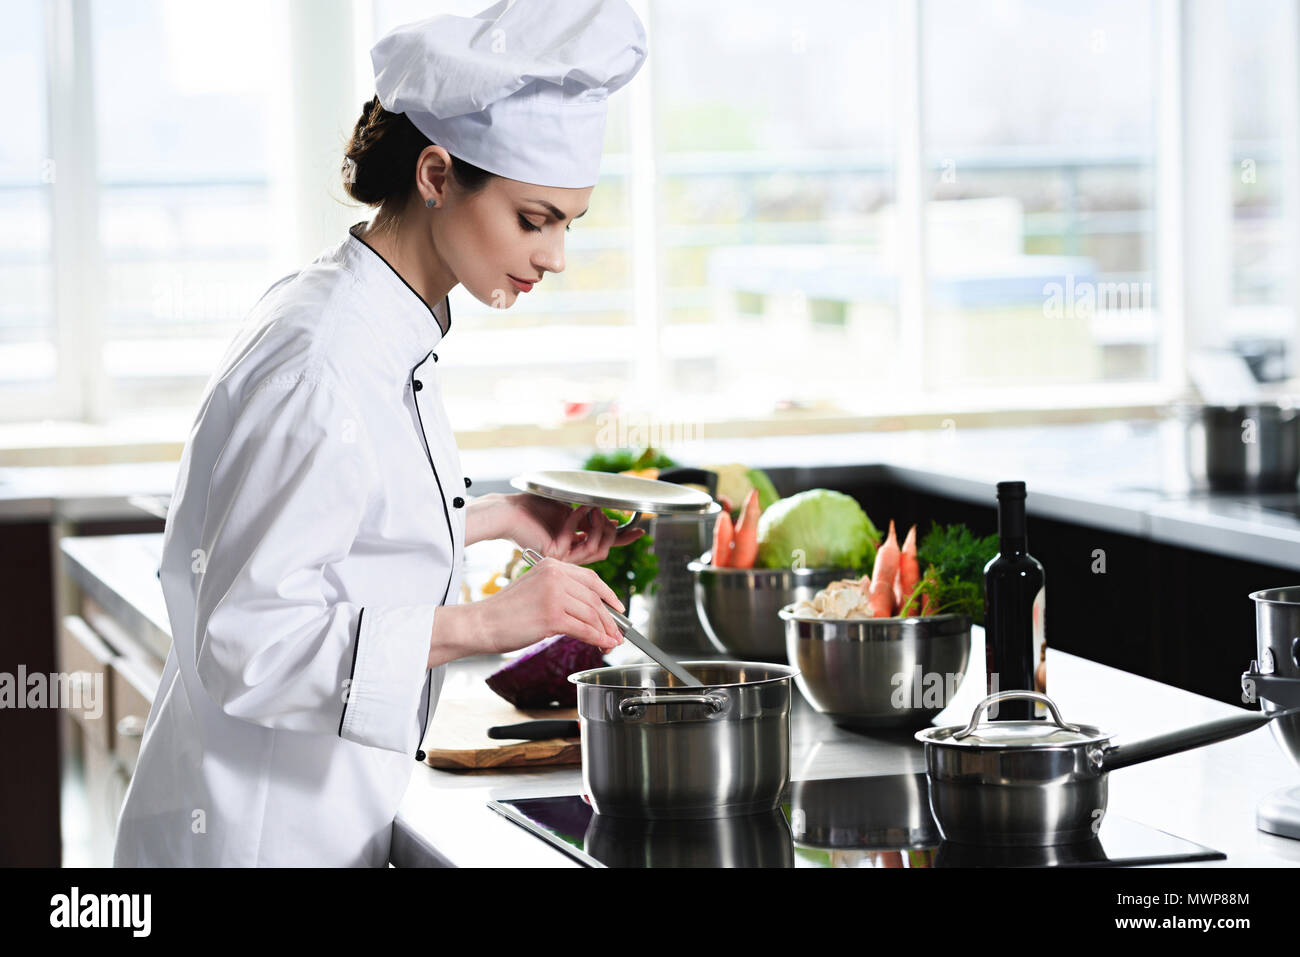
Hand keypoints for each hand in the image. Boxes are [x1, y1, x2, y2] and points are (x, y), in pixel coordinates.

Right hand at [430, 556, 625, 664]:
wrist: (482, 623)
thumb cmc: (506, 611)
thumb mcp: (536, 589)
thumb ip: (562, 592)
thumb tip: (592, 612)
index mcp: (552, 564)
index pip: (591, 578)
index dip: (608, 594)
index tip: (618, 607)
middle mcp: (555, 575)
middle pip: (594, 598)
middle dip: (609, 619)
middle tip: (617, 633)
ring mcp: (554, 595)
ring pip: (592, 614)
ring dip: (605, 631)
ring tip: (610, 642)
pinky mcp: (552, 616)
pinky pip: (584, 629)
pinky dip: (597, 639)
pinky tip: (602, 644)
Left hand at [505, 493, 645, 564]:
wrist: (511, 511)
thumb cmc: (536, 507)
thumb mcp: (571, 511)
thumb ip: (590, 518)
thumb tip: (612, 521)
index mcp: (574, 544)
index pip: (604, 544)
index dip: (623, 539)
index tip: (639, 530)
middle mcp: (569, 556)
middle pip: (604, 549)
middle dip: (609, 529)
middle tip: (603, 513)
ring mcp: (562, 559)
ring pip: (596, 550)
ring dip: (598, 526)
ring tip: (592, 509)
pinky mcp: (556, 556)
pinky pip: (581, 542)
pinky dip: (582, 521)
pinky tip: (577, 509)